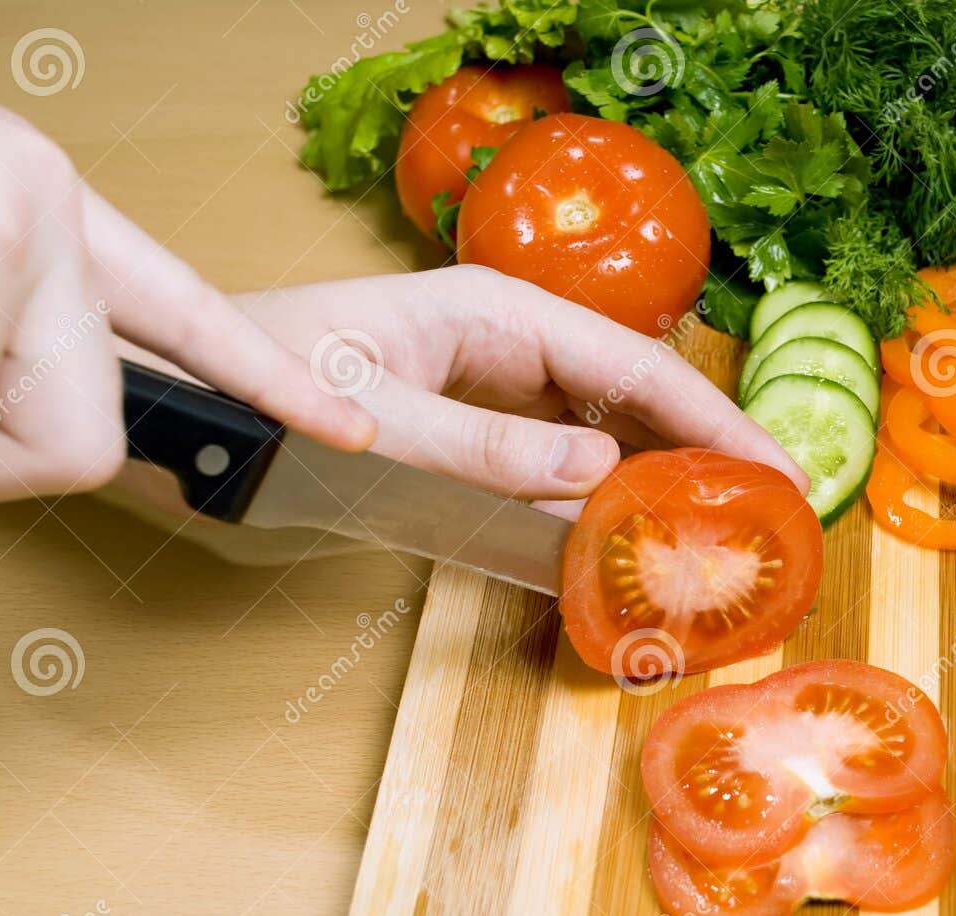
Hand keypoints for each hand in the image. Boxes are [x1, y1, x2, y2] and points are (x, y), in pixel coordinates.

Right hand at [0, 109, 374, 502]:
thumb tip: (52, 445)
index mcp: (47, 213)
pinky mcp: (5, 225)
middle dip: (5, 456)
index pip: (192, 317)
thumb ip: (24, 344)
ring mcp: (18, 223)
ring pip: (38, 440)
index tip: (355, 431)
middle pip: (85, 441)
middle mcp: (44, 210)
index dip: (272, 385)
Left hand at [232, 267, 807, 505]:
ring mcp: (485, 400)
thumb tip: (607, 476)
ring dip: (655, 491)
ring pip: (598, 444)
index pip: (634, 365)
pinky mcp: (462, 449)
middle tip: (771, 517)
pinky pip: (548, 486)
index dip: (715, 419)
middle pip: (632, 402)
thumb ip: (490, 452)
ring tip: (716, 544)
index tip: (780, 470)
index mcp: (496, 316)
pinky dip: (590, 524)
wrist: (175, 412)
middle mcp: (503, 352)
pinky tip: (621, 560)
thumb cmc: (259, 391)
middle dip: (702, 454)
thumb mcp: (377, 420)